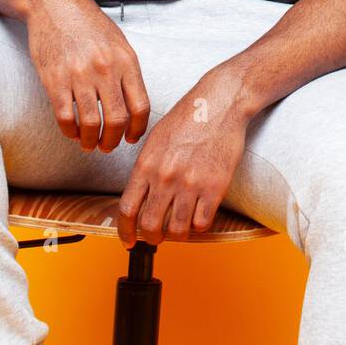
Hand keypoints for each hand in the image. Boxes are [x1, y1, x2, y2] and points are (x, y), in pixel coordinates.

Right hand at [25, 0, 150, 152]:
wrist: (55, 5)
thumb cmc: (89, 25)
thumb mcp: (118, 43)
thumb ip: (127, 72)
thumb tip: (134, 106)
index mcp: (126, 60)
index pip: (140, 106)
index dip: (137, 129)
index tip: (131, 138)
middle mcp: (106, 69)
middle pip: (118, 120)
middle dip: (114, 141)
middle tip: (108, 147)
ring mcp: (79, 75)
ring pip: (91, 123)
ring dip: (91, 141)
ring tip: (90, 144)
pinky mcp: (54, 80)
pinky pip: (65, 117)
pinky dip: (70, 131)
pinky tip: (72, 132)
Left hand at [117, 73, 248, 248]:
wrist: (220, 103)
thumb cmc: (188, 117)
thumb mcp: (155, 139)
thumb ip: (145, 168)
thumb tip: (139, 195)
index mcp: (146, 164)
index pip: (127, 209)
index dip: (125, 231)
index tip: (129, 240)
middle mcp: (165, 177)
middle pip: (150, 225)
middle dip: (152, 238)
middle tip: (157, 238)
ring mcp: (190, 184)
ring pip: (178, 230)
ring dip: (177, 235)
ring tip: (180, 229)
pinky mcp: (215, 187)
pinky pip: (202, 223)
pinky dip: (199, 226)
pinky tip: (199, 216)